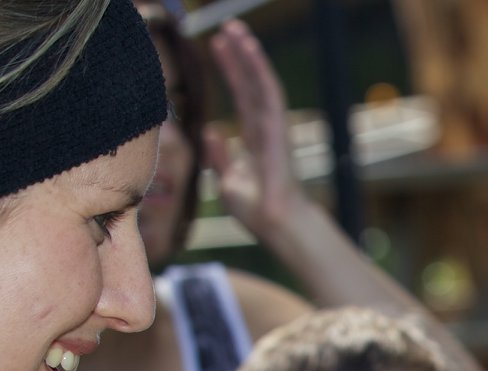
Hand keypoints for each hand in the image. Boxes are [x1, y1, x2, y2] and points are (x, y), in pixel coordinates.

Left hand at [204, 20, 307, 240]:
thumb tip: (210, 131)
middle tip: (226, 28)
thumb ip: (219, 156)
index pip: (242, 97)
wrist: (274, 225)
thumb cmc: (256, 211)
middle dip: (238, 56)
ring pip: (261, 81)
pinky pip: (268, 92)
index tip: (216, 47)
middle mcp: (265, 128)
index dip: (230, 71)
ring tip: (235, 28)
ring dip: (248, 54)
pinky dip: (259, 69)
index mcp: (255, 139)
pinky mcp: (277, 128)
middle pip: (251, 84)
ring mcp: (273, 127)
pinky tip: (248, 48)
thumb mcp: (227, 181)